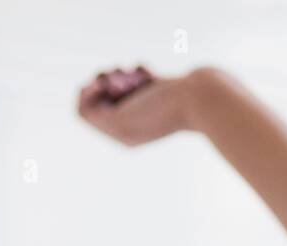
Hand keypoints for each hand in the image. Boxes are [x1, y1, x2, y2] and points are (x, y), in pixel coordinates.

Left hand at [77, 65, 198, 145]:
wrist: (202, 99)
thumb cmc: (162, 109)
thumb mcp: (120, 119)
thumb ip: (93, 113)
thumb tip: (84, 97)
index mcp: (123, 135)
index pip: (85, 111)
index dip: (88, 94)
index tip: (104, 86)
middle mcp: (134, 123)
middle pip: (100, 96)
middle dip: (105, 81)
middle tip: (121, 79)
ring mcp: (148, 106)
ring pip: (118, 82)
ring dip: (121, 73)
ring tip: (135, 75)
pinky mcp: (162, 91)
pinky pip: (138, 75)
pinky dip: (139, 70)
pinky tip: (148, 73)